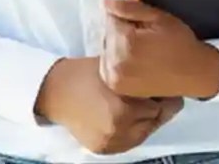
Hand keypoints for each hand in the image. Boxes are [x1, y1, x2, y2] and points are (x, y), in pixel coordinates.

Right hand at [34, 56, 182, 154]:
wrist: (53, 91)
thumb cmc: (84, 73)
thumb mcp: (115, 68)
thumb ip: (139, 77)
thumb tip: (165, 82)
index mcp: (121, 109)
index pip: (161, 107)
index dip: (163, 94)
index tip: (163, 87)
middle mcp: (118, 130)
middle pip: (155, 121)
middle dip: (154, 107)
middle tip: (148, 94)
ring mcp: (111, 143)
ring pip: (144, 133)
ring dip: (144, 121)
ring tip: (133, 105)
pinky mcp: (104, 150)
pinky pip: (129, 142)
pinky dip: (131, 131)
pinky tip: (123, 117)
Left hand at [100, 0, 218, 98]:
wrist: (194, 74)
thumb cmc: (179, 43)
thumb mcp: (160, 18)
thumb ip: (130, 8)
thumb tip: (105, 3)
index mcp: (126, 42)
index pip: (111, 18)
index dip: (128, 19)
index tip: (145, 27)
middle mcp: (114, 61)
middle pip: (107, 34)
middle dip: (121, 32)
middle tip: (145, 40)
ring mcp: (113, 77)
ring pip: (106, 48)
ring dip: (118, 46)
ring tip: (141, 52)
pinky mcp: (115, 86)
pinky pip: (107, 63)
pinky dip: (117, 60)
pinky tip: (135, 63)